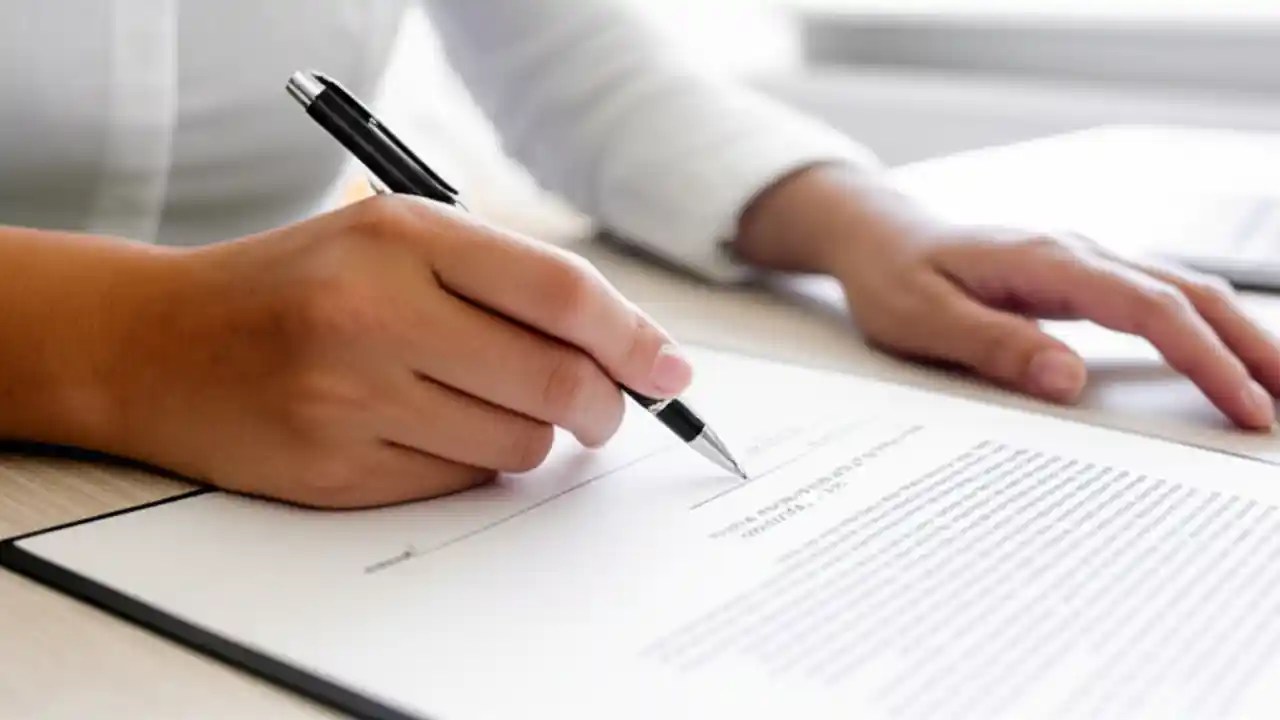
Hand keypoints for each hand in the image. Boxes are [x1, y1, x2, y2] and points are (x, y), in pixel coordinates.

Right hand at [100, 195, 692, 507]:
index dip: (633, 336)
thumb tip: (625, 349)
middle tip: (607, 409)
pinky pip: (460, 481)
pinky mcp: (334, 469)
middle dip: (606, 405)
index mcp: (403, 236)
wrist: (157, 343)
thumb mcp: (395, 241)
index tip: (671, 370)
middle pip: (556, 378)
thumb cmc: (296, 285)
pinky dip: (473, 463)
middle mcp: (375, 312)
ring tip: (482, 403)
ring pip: (518, 442)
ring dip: (532, 434)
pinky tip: (427, 430)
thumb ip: (504, 281)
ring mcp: (351, 397)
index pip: (560, 292)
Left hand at [736, 165, 1279, 429]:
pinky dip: (1202, 324)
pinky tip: (1223, 352)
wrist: (877, 236)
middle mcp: (1075, 253)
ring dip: (1236, 332)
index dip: (1203, 357)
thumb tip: (1068, 379)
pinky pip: (1157, 297)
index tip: (1243, 404)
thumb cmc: (892, 278)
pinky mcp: (1079, 277)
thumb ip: (993, 347)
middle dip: (1249, 345)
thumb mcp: (922, 321)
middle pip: (1186, 293)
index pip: (1147, 308)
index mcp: (1044, 262)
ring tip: (1279, 384)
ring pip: (1181, 290)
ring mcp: (1082, 262)